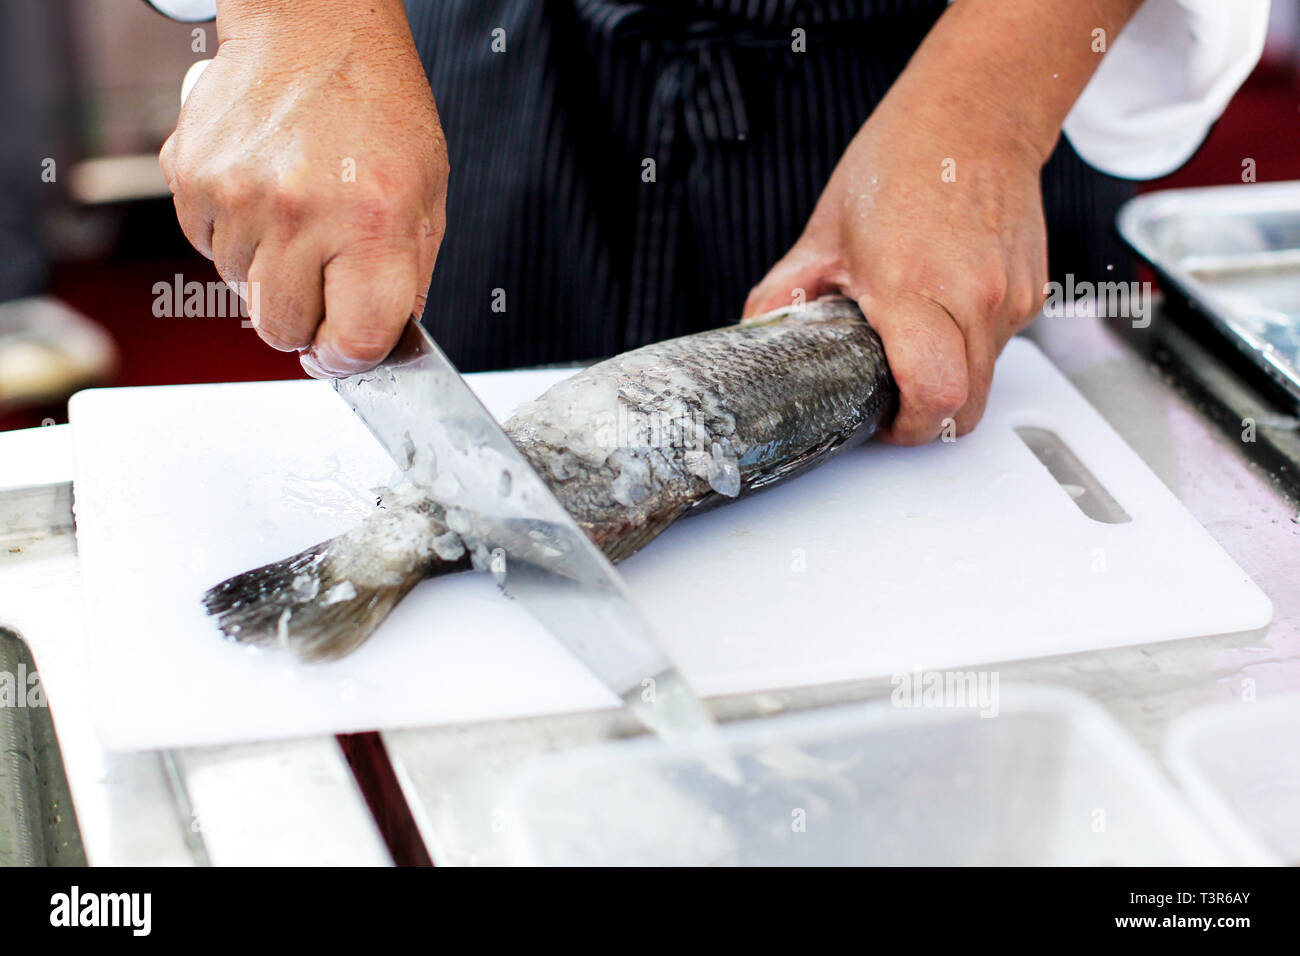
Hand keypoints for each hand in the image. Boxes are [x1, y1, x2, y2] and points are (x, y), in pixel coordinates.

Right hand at [159, 0, 446, 376]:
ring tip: (299, 215)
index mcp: (373, 224)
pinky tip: (265, 194)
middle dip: (306, 322)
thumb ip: (406, 280)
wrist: (314, 25)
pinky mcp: (192, 177)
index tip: (346, 350)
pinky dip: (235, 237)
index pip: (352, 340)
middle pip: (283, 331)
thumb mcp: (427, 197)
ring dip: (269, 271)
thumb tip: (377, 345)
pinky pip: (207, 249)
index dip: (350, 358)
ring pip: (241, 292)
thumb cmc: (379, 106)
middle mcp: (301, 212)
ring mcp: (239, 195)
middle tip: (324, 281)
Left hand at [744, 0, 1142, 443]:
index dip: (906, 429)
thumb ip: (785, 293)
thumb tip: (757, 334)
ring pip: (986, 381)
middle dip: (927, 419)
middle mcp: (975, 298)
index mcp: (915, 286)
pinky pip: (1000, 347)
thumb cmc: (903, 160)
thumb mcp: (824, 233)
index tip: (881, 422)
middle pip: (965, 408)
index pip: (933, 396)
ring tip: (912, 341)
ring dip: (950, 381)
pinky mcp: (1032, 294)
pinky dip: (970, 348)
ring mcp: (1011, 298)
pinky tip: (941, 310)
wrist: (976, 114)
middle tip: (892, 401)